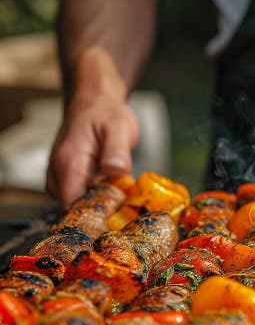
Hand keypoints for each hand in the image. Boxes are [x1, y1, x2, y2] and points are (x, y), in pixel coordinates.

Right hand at [46, 47, 138, 205]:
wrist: (95, 101)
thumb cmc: (106, 113)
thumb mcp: (118, 127)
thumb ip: (117, 151)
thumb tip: (116, 171)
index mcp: (69, 162)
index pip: (72, 204)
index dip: (92, 219)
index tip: (115, 223)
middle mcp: (59, 173)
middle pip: (74, 210)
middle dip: (99, 216)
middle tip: (125, 213)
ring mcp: (62, 177)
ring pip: (79, 206)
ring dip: (100, 207)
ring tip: (123, 199)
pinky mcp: (70, 178)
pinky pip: (82, 197)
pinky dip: (99, 199)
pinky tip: (116, 192)